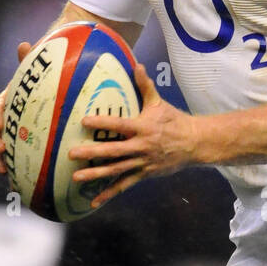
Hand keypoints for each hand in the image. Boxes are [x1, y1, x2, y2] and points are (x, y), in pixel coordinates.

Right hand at [0, 42, 31, 174]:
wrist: (49, 93)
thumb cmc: (42, 82)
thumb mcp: (36, 72)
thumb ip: (29, 60)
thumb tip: (23, 43)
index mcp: (8, 102)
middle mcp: (7, 119)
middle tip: (0, 148)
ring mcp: (13, 134)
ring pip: (1, 149)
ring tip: (3, 170)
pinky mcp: (22, 147)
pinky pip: (15, 160)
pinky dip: (14, 171)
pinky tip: (17, 184)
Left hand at [68, 64, 196, 208]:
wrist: (194, 143)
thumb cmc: (174, 121)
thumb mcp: (159, 103)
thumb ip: (145, 86)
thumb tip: (136, 65)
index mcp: (143, 127)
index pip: (120, 125)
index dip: (103, 123)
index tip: (84, 122)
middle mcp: (141, 147)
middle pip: (114, 151)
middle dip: (92, 153)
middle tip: (72, 153)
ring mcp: (142, 163)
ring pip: (116, 170)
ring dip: (96, 175)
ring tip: (77, 177)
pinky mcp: (144, 174)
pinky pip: (124, 185)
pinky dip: (109, 193)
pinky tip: (94, 200)